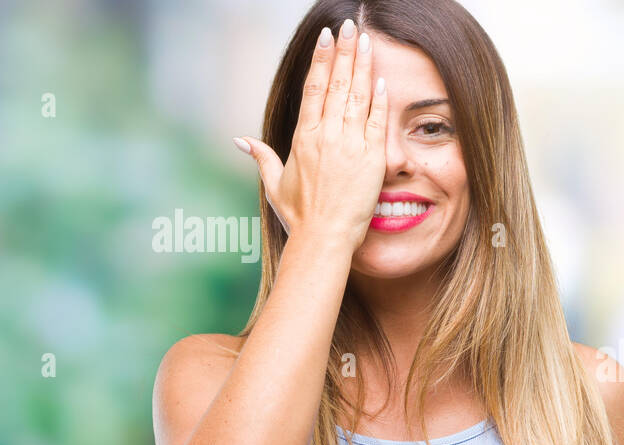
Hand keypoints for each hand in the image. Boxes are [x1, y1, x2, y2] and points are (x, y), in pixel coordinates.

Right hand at [234, 19, 386, 250]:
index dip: (321, 60)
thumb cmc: (300, 216)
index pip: (314, 88)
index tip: (326, 38)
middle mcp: (325, 135)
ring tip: (366, 40)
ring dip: (362, 65)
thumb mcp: (274, 184)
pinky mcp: (371, 159)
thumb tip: (240, 140)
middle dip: (343, 51)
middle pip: (336, 84)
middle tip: (348, 25)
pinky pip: (375, 122)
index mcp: (303, 137)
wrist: (324, 238)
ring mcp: (348, 145)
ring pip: (357, 96)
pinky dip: (378, 99)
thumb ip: (261, 157)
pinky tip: (380, 78)